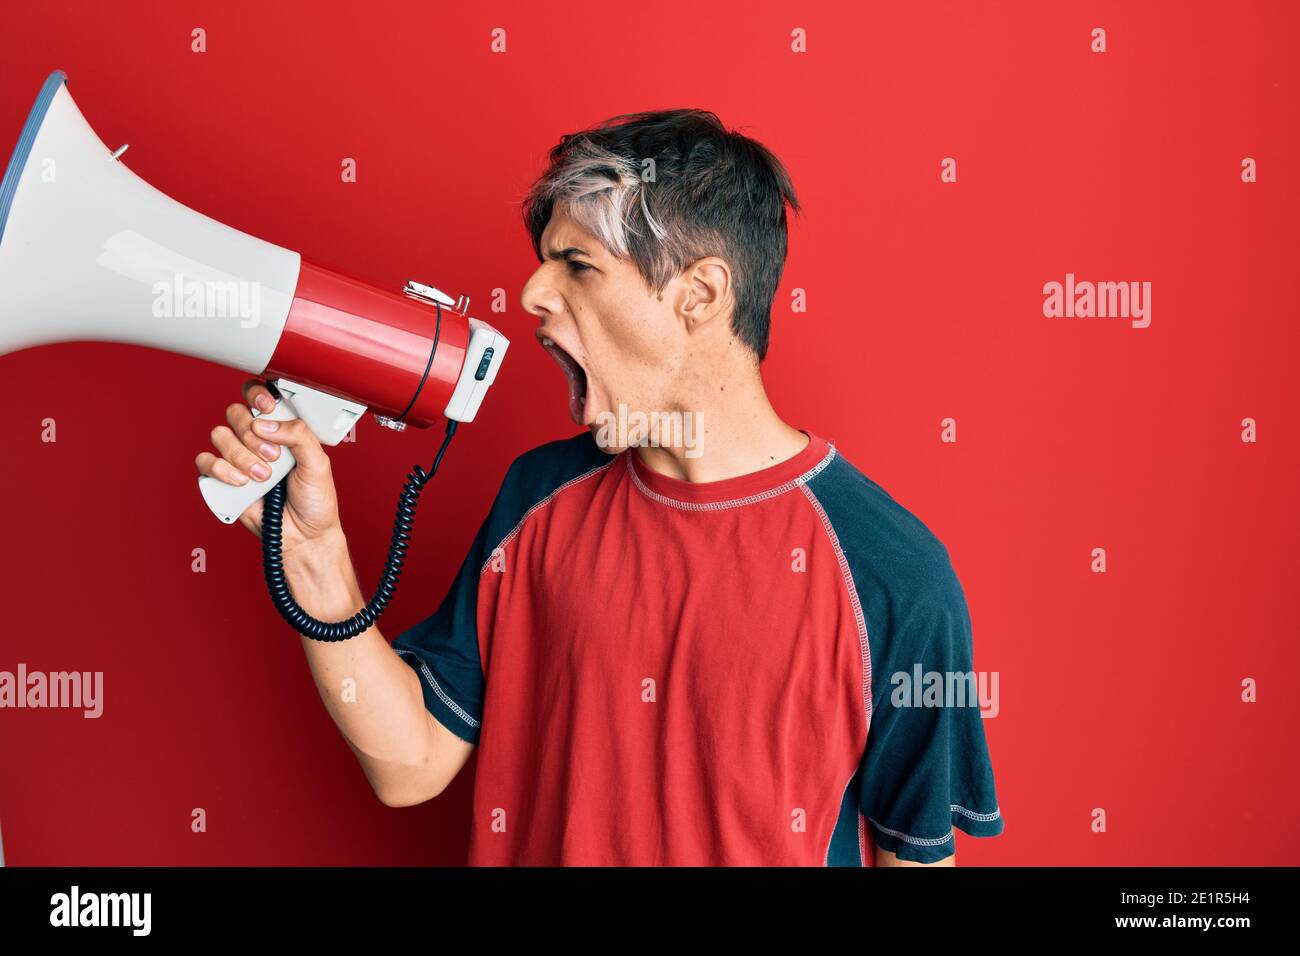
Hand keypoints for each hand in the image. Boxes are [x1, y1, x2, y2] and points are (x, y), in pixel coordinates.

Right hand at [194, 379, 343, 559]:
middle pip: (236, 413)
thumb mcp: (318, 463)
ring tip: (263, 476)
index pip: (259, 397)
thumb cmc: (314, 500)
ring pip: (220, 435)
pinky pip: (205, 461)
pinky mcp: (222, 478)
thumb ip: (299, 436)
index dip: (257, 395)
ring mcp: (237, 458)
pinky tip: (241, 482)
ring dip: (241, 455)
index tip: (266, 408)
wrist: (304, 536)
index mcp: (280, 429)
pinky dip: (220, 469)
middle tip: (273, 456)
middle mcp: (256, 439)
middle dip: (252, 434)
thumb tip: (266, 424)